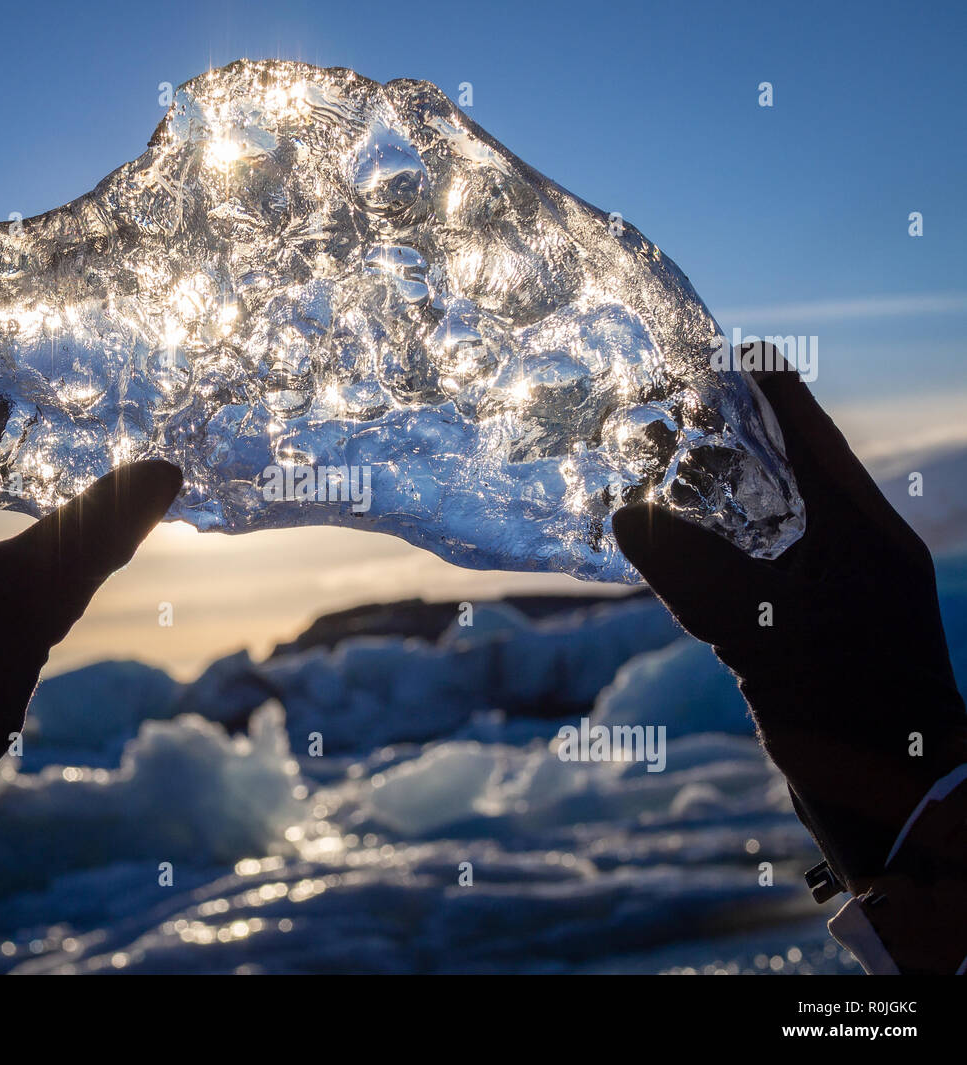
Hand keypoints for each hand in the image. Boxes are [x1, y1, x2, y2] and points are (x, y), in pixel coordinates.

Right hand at [612, 344, 966, 893]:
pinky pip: (754, 566)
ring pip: (764, 517)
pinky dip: (712, 547)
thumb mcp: (765, 639)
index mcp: (860, 531)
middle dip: (719, 438)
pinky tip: (668, 549)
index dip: (757, 386)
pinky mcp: (813, 630)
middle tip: (651, 416)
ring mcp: (836, 590)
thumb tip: (624, 516)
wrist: (903, 808)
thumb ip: (695, 576)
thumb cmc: (853, 719)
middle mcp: (853, 548)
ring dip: (710, 494)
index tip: (706, 353)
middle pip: (781, 466)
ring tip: (645, 472)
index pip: (805, 429)